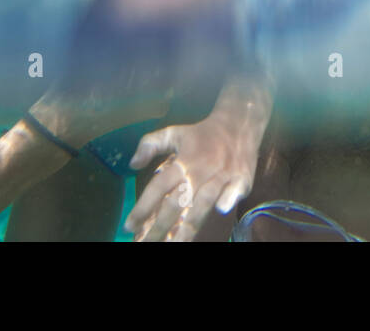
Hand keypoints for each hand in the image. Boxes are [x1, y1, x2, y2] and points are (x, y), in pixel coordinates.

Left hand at [124, 115, 258, 241]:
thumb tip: (132, 164)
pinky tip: (220, 210)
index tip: (128, 226)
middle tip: (146, 245)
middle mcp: (199, 171)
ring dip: (188, 227)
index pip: (159, 187)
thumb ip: (150, 145)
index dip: (143, 207)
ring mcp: (221, 176)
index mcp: (182, 161)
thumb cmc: (202, 134)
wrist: (239, 123)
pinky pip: (234, 191)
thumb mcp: (173, 133)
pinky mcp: (241, 179)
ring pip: (202, 204)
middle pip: (177, 203)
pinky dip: (228, 199)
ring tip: (174, 245)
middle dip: (160, 227)